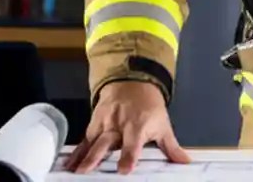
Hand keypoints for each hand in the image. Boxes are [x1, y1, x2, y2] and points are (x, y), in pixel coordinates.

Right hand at [63, 80, 191, 173]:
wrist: (133, 82)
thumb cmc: (149, 107)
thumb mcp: (163, 125)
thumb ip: (171, 147)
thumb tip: (185, 162)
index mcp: (138, 126)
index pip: (133, 144)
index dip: (128, 156)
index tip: (124, 170)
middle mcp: (118, 124)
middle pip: (106, 142)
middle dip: (96, 156)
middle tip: (86, 171)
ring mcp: (104, 123)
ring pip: (91, 141)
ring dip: (82, 156)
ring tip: (73, 171)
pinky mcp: (94, 123)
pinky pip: (84, 139)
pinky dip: (75, 152)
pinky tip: (68, 164)